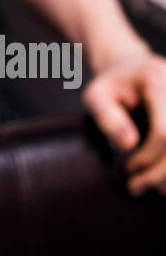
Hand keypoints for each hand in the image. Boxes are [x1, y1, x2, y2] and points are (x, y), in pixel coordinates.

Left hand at [82, 49, 165, 194]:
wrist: (131, 67)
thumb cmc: (111, 86)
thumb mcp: (96, 96)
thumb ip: (108, 118)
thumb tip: (128, 145)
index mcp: (157, 82)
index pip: (164, 132)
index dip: (147, 157)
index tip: (126, 169)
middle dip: (159, 172)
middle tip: (135, 188)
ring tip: (151, 187)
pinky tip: (162, 180)